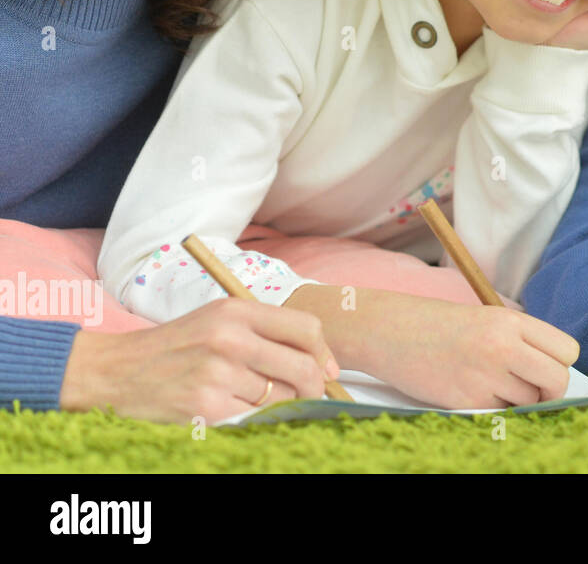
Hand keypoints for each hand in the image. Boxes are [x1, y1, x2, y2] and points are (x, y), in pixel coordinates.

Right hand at [59, 298, 338, 422]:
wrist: (117, 371)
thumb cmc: (176, 346)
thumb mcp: (218, 320)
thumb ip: (265, 332)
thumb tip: (321, 363)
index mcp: (236, 311)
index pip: (306, 328)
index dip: (324, 353)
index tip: (329, 370)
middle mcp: (230, 339)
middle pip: (303, 368)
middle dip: (314, 387)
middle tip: (311, 396)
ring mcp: (218, 373)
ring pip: (282, 398)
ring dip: (281, 405)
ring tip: (258, 399)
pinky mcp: (206, 406)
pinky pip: (255, 418)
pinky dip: (256, 419)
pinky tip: (238, 410)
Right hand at [290, 287, 578, 408]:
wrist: (389, 331)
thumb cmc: (440, 325)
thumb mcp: (487, 319)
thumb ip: (521, 340)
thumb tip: (555, 373)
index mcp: (510, 321)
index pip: (567, 350)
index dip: (560, 364)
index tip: (545, 368)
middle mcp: (502, 346)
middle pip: (558, 380)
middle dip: (551, 390)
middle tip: (531, 388)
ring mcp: (485, 374)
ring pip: (531, 402)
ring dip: (518, 400)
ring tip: (489, 383)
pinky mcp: (467, 400)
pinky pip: (501, 414)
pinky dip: (493, 408)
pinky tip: (471, 390)